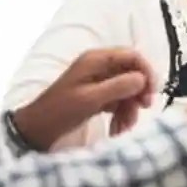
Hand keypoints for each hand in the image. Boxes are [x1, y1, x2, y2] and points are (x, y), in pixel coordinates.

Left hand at [13, 48, 155, 150]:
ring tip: (123, 129)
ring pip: (126, 90)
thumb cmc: (59, 112)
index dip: (146, 71)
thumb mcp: (90, 99)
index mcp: (96, 60)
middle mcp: (98, 67)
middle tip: (142, 110)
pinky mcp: (96, 97)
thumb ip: (118, 87)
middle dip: (138, 93)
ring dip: (129, 109)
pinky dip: (120, 114)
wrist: (35, 131)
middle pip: (131, 74)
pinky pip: (117, 101)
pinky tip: (116, 129)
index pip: (131, 56)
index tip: (151, 92)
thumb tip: (142, 79)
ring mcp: (97, 82)